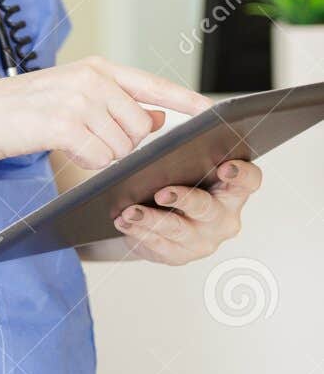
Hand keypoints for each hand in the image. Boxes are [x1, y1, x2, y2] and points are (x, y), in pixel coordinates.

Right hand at [0, 55, 212, 167]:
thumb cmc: (19, 109)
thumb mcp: (72, 96)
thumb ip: (115, 104)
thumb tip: (155, 117)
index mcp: (98, 68)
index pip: (153, 84)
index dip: (185, 101)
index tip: (212, 112)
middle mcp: (93, 78)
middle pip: (140, 128)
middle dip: (121, 144)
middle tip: (86, 139)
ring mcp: (79, 99)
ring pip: (121, 147)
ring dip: (100, 156)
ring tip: (69, 141)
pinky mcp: (64, 123)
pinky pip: (99, 157)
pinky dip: (84, 162)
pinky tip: (62, 148)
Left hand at [112, 158, 261, 264]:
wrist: (159, 222)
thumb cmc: (178, 183)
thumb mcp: (186, 164)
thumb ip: (181, 143)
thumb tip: (157, 117)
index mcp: (233, 190)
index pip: (249, 181)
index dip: (241, 174)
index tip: (224, 165)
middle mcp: (224, 218)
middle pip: (209, 208)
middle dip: (185, 199)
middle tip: (162, 192)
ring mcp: (203, 240)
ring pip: (179, 229)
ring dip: (152, 219)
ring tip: (131, 210)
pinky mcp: (179, 255)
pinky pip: (158, 244)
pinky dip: (138, 231)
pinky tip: (124, 221)